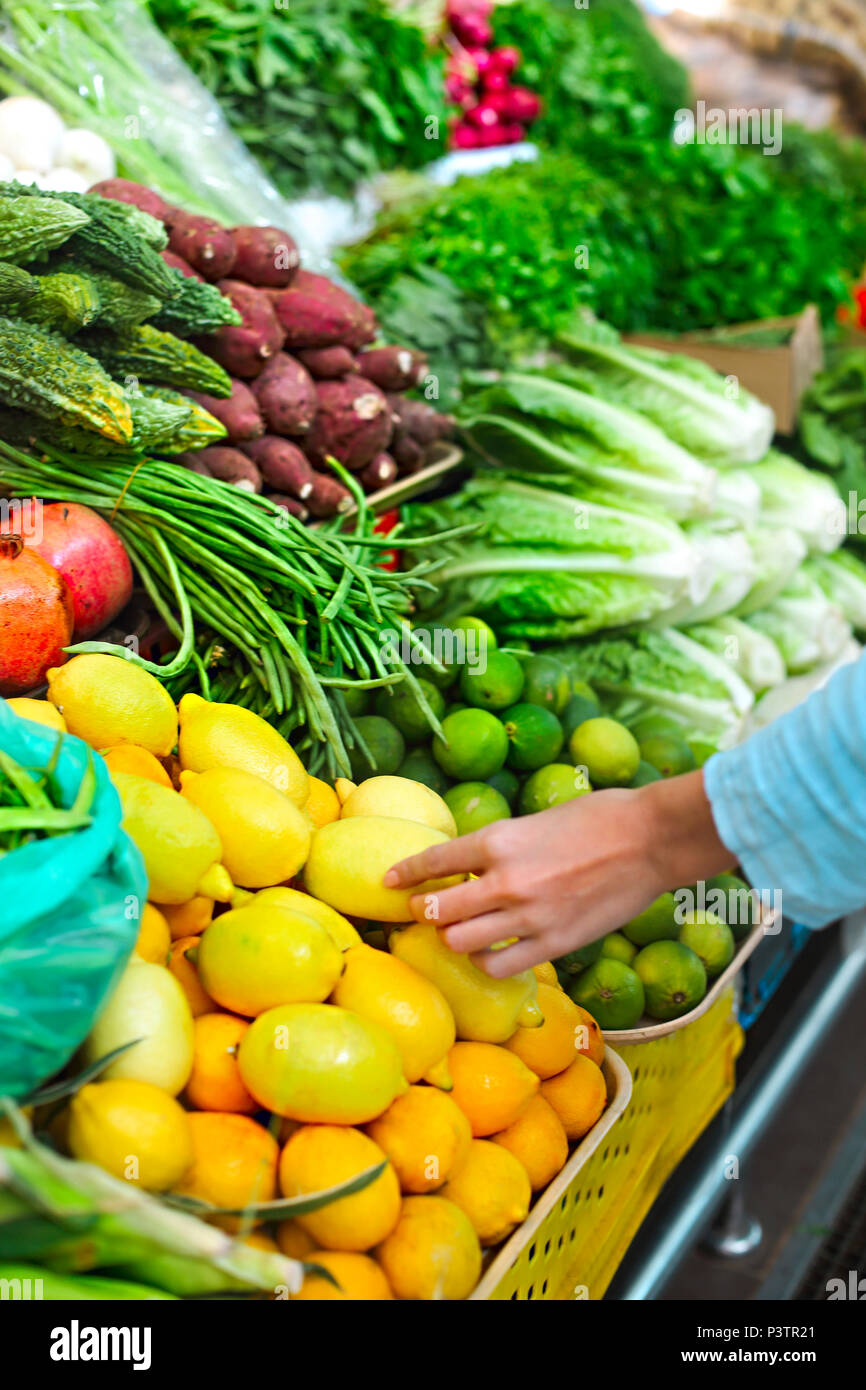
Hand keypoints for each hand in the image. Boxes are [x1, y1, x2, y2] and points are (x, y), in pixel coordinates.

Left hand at [384, 771, 734, 977]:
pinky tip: (491, 953)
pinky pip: (500, 966)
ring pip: (460, 943)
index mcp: (498, 840)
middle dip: (422, 911)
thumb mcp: (536, 821)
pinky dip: (487, 961)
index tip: (389, 880)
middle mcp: (505, 881)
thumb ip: (503, 846)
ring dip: (452, 938)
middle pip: (437, 910)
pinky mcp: (553, 944)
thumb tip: (477, 866)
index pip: (434, 860)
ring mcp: (528, 916)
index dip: (405, 873)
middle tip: (421, 911)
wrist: (649, 840)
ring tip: (457, 933)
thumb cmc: (599, 818)